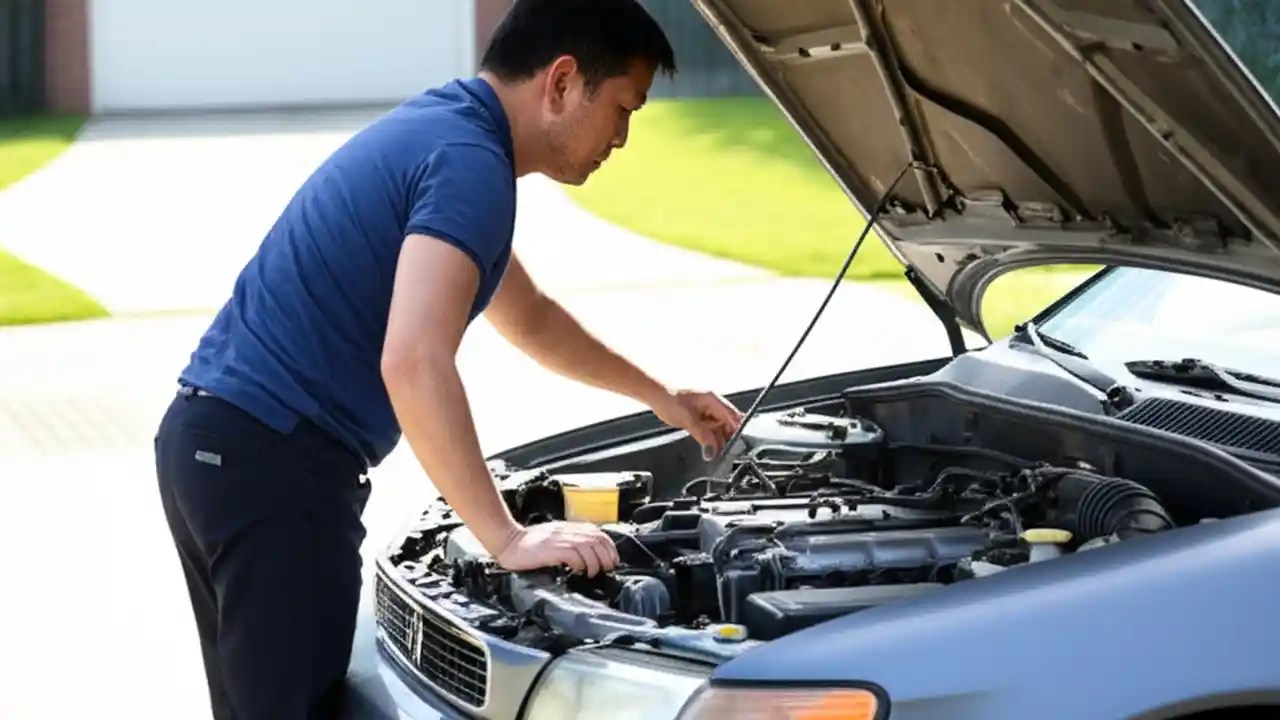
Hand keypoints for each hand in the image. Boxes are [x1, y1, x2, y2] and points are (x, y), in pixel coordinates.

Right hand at [493, 521, 620, 576]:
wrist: (509, 543)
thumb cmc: (531, 544)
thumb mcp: (555, 537)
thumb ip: (571, 540)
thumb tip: (591, 554)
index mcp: (570, 527)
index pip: (598, 533)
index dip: (609, 547)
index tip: (612, 560)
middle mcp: (567, 531)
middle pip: (597, 539)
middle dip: (607, 556)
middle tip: (607, 568)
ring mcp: (560, 538)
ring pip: (588, 547)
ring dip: (595, 562)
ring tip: (592, 572)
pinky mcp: (551, 549)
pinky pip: (573, 554)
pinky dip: (580, 563)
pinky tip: (578, 571)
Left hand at [651, 388, 743, 459]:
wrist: (654, 394)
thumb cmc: (669, 399)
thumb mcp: (688, 420)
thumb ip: (703, 436)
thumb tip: (712, 451)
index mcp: (714, 400)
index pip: (733, 417)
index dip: (736, 432)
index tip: (734, 447)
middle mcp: (712, 404)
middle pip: (727, 424)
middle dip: (725, 439)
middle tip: (720, 453)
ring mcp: (705, 410)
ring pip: (717, 427)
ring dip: (715, 440)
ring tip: (711, 452)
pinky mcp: (697, 415)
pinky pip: (708, 428)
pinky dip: (707, 437)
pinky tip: (705, 445)